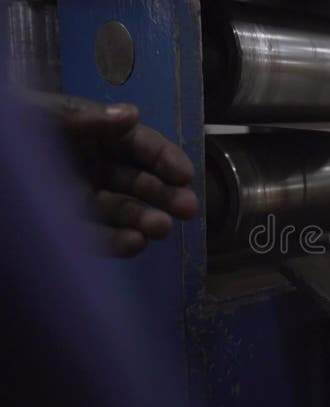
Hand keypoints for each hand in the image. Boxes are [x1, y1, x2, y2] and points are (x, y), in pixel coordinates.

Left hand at [26, 92, 198, 256]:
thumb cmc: (8, 136)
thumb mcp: (41, 117)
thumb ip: (85, 118)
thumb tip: (131, 116)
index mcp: (91, 134)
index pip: (138, 146)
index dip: (163, 157)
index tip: (184, 173)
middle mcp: (92, 167)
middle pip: (137, 182)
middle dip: (164, 195)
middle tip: (188, 209)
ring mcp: (79, 200)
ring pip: (121, 212)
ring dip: (145, 220)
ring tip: (161, 230)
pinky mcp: (63, 229)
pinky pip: (94, 238)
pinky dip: (115, 243)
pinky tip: (134, 245)